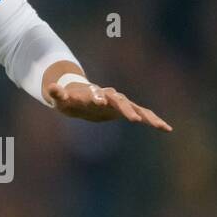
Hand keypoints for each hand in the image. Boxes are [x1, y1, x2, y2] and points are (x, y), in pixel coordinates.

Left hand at [45, 80, 171, 131]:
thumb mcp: (61, 98)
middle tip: (133, 119)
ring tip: (160, 125)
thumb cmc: (70, 99)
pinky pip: (142, 114)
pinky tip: (166, 128)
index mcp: (93, 93)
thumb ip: (57, 94)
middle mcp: (110, 96)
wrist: (80, 96)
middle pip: (120, 100)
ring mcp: (120, 102)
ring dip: (147, 116)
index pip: (97, 94)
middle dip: (126, 109)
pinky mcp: (126, 110)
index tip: (100, 102)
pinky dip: (153, 120)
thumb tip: (50, 87)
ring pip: (136, 108)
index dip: (98, 97)